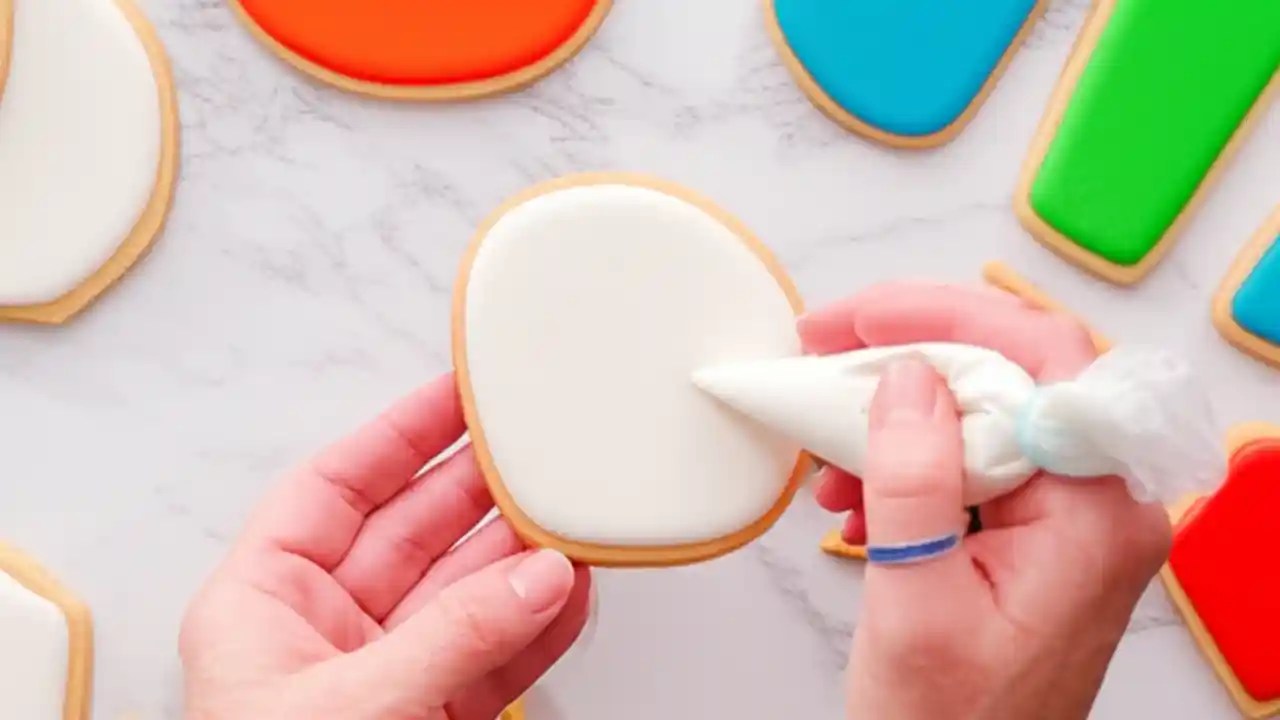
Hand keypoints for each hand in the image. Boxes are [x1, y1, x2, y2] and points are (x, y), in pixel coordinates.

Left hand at [180, 374, 591, 719]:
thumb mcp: (350, 711)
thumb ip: (450, 638)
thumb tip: (536, 575)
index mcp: (264, 607)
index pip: (335, 489)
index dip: (398, 433)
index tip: (456, 392)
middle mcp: (327, 634)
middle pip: (415, 531)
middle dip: (480, 490)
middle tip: (537, 446)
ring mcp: (390, 678)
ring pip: (468, 592)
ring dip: (524, 558)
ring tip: (573, 518)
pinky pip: (498, 656)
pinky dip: (540, 625)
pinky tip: (571, 591)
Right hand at [801, 283, 1171, 719]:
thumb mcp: (915, 602)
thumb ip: (914, 480)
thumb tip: (907, 377)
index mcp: (1093, 517)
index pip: (1045, 361)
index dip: (950, 316)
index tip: (864, 316)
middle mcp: (1097, 506)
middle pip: (1012, 375)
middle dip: (910, 357)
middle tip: (829, 349)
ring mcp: (1067, 519)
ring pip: (982, 411)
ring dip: (897, 416)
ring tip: (830, 447)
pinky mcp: (1033, 533)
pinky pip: (970, 457)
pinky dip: (905, 459)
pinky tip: (856, 494)